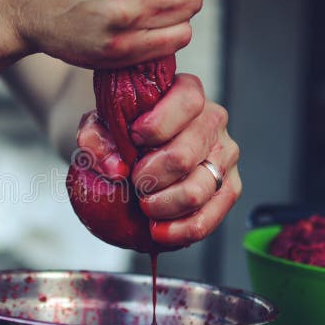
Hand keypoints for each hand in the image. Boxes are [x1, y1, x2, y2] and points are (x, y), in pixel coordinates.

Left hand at [76, 74, 241, 245]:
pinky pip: (210, 218)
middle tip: (134, 182)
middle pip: (183, 156)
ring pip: (196, 191)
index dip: (156, 127)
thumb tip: (117, 169)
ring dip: (161, 205)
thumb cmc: (122, 134)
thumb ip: (96, 138)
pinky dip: (180, 230)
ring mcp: (225, 156)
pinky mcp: (229, 188)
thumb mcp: (99, 126)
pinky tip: (159, 230)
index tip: (133, 140)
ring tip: (144, 204)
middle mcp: (213, 121)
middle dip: (148, 178)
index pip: (187, 102)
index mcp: (187, 94)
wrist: (134, 155)